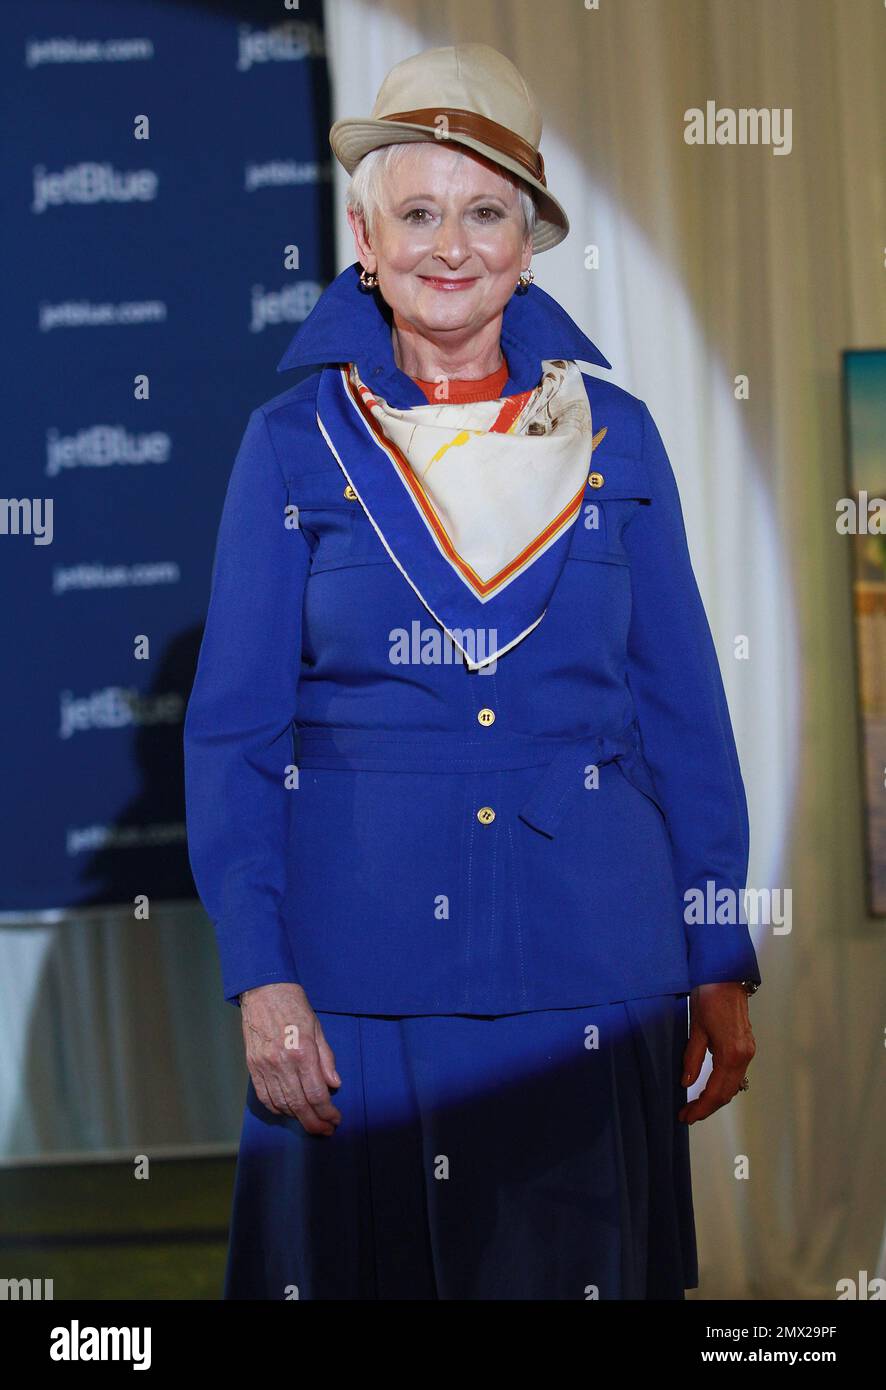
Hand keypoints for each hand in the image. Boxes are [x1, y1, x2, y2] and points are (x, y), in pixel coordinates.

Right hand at [238, 982, 341, 1135]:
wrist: (264, 991)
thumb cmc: (294, 1006)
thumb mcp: (318, 1028)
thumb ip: (326, 1059)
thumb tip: (334, 1085)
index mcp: (302, 1052)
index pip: (317, 1094)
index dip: (327, 1112)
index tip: (335, 1119)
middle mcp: (282, 1063)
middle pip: (299, 1105)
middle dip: (315, 1123)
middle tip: (325, 1130)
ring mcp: (265, 1066)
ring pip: (282, 1104)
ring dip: (297, 1118)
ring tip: (310, 1121)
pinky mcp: (253, 1067)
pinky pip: (264, 1097)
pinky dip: (277, 1109)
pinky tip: (288, 1111)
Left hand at [678, 982, 755, 1124]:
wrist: (726, 977)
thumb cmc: (709, 997)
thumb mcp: (695, 1029)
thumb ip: (692, 1059)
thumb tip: (686, 1083)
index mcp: (731, 1053)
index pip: (716, 1091)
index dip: (701, 1108)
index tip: (686, 1116)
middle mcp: (744, 1056)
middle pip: (727, 1093)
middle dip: (707, 1108)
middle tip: (687, 1116)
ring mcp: (748, 1051)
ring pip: (733, 1086)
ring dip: (715, 1099)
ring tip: (695, 1106)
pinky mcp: (747, 1046)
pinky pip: (736, 1074)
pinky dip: (723, 1086)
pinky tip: (709, 1088)